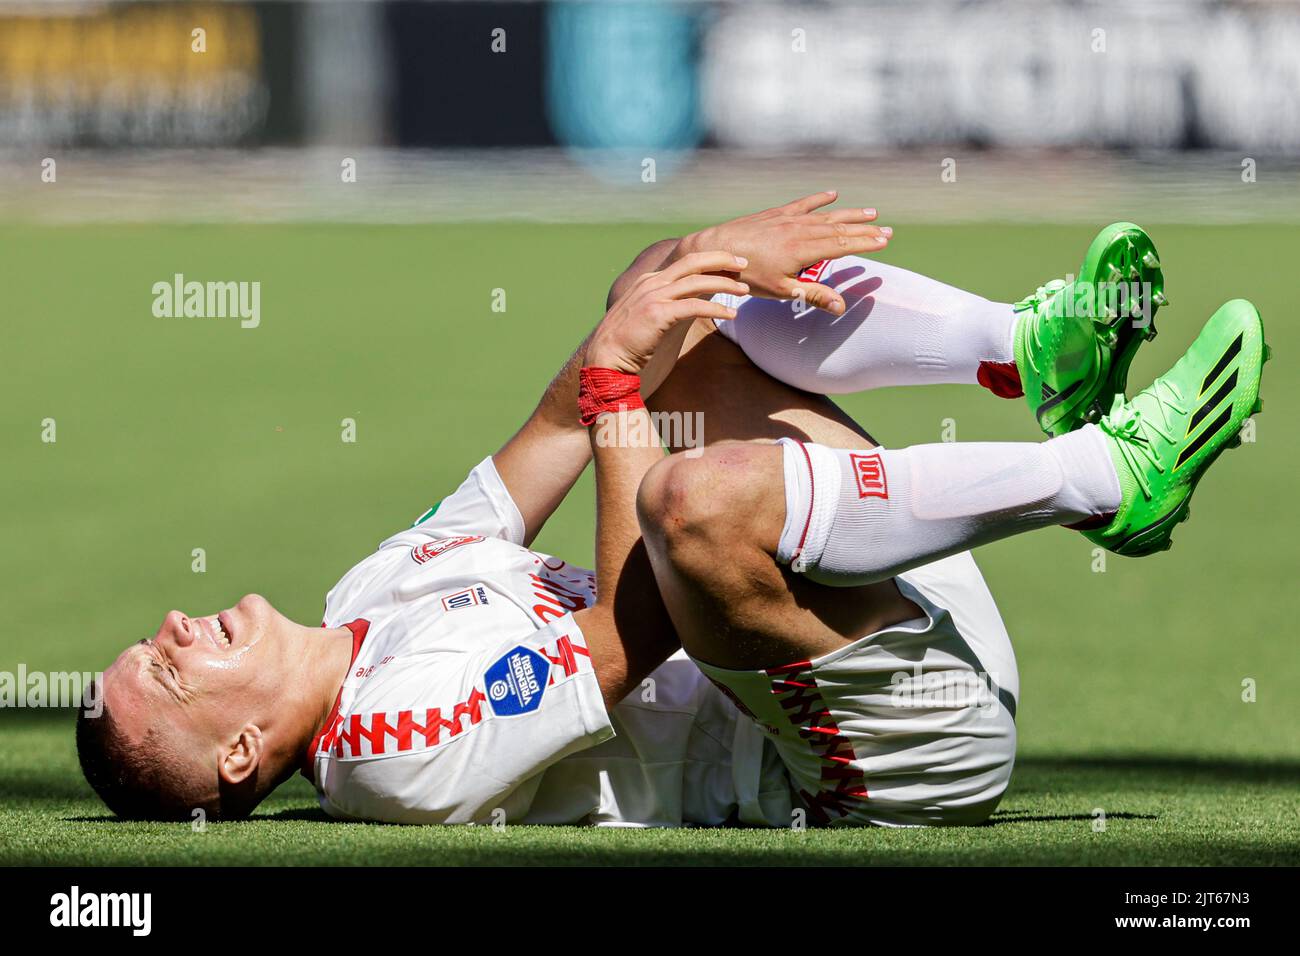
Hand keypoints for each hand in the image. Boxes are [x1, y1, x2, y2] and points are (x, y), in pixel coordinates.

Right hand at [585, 251, 748, 374]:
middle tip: (744, 265)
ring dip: (724, 284)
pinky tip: (731, 313)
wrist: (606, 360)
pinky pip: (694, 306)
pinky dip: (716, 307)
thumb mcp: (649, 316)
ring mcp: (653, 296)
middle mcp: (651, 283)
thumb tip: (695, 303)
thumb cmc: (630, 344)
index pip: (685, 262)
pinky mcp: (657, 314)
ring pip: (696, 281)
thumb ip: (669, 305)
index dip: (710, 260)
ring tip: (745, 290)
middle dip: (721, 260)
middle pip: (693, 262)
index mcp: (649, 281)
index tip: (731, 264)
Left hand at [670, 191, 889, 314]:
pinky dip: (819, 199)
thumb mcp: (780, 290)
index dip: (865, 242)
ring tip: (870, 212)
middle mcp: (800, 230)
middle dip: (864, 229)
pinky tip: (832, 194)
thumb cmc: (746, 275)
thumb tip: (841, 307)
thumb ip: (813, 295)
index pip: (843, 245)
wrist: (715, 251)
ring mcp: (788, 219)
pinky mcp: (775, 214)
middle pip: (839, 229)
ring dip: (849, 214)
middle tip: (887, 230)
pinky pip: (803, 204)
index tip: (885, 241)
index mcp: (804, 250)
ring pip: (825, 216)